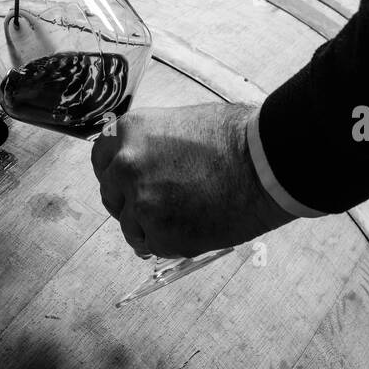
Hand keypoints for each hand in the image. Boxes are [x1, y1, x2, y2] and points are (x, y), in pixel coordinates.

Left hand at [91, 103, 295, 258]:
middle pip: (111, 194)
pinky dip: (170, 242)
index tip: (130, 182)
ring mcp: (141, 202)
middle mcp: (126, 165)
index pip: (101, 159)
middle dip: (131, 201)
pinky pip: (153, 246)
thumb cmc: (236, 138)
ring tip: (186, 216)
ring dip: (150, 225)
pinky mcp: (160, 235)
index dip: (116, 172)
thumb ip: (154, 144)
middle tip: (162, 202)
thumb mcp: (182, 123)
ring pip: (130, 225)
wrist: (267, 163)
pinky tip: (195, 227)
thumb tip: (146, 161)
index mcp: (129, 131)